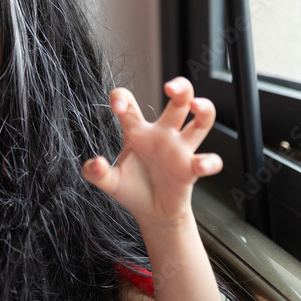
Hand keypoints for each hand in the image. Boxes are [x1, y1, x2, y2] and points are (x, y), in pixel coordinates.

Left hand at [82, 77, 221, 227]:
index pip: (131, 104)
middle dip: (179, 87)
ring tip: (197, 106)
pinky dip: (209, 162)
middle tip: (170, 87)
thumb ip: (97, 173)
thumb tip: (92, 165)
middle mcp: (163, 134)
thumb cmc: (133, 190)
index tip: (117, 108)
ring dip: (204, 110)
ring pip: (202, 120)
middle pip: (179, 100)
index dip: (122, 98)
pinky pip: (208, 160)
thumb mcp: (111, 182)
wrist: (153, 213)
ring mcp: (180, 149)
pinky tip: (200, 165)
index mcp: (138, 132)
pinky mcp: (191, 169)